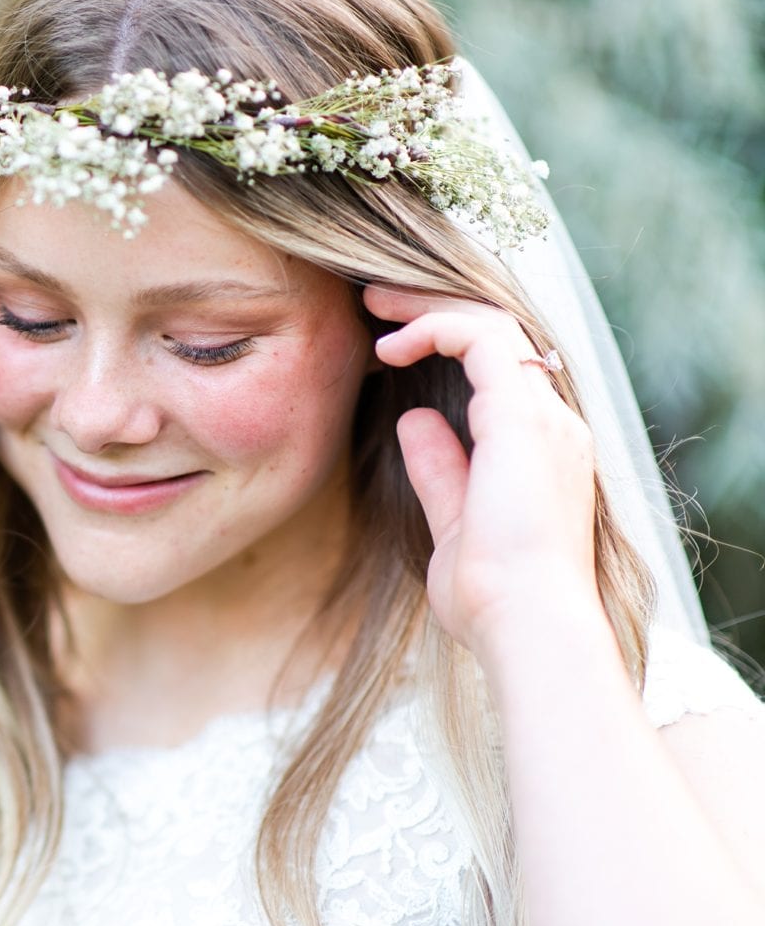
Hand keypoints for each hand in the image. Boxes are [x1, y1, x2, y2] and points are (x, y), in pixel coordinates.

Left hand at [363, 283, 603, 658]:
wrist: (527, 625)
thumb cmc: (492, 598)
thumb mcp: (452, 521)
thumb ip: (439, 467)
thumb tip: (415, 419)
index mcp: (541, 450)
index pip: (501, 371)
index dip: (446, 342)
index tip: (387, 343)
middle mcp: (552, 425)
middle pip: (498, 335)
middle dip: (434, 308)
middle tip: (375, 299)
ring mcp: (545, 418)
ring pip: (492, 323)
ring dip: (428, 306)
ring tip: (373, 303)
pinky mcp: (523, 417)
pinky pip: (481, 339)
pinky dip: (435, 328)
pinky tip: (391, 345)